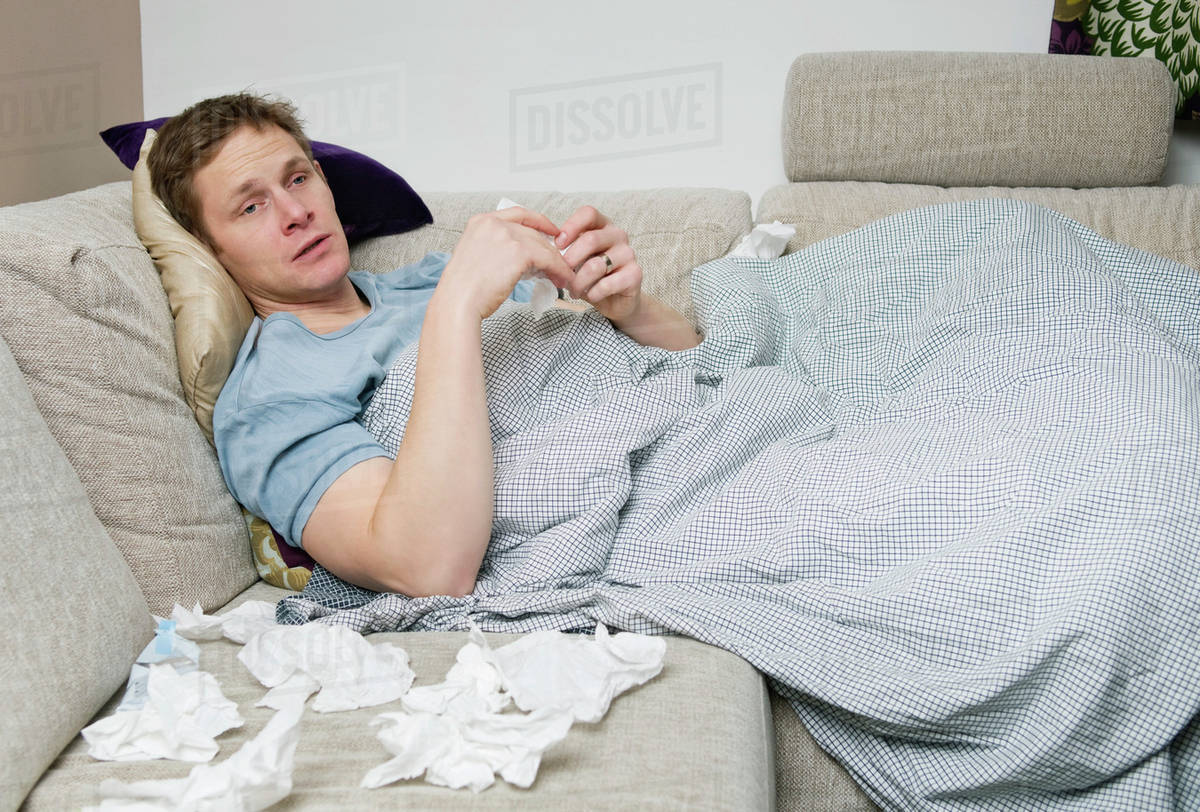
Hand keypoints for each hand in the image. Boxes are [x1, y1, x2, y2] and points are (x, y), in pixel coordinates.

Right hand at [439, 207, 574, 320]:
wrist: (458, 301)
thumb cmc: (463, 289)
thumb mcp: (476, 256)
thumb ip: (497, 248)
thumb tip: (526, 259)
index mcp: (481, 221)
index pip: (518, 213)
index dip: (539, 221)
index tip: (552, 230)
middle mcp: (494, 223)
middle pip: (533, 232)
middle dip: (549, 250)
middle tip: (559, 266)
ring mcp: (507, 235)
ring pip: (543, 246)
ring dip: (557, 263)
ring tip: (562, 277)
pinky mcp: (520, 252)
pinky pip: (549, 259)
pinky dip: (559, 270)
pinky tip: (562, 280)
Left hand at [555, 206, 643, 323]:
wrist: (616, 300)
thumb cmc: (593, 276)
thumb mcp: (577, 259)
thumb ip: (566, 250)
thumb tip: (546, 250)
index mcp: (603, 226)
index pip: (588, 213)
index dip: (571, 226)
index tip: (557, 244)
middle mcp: (618, 235)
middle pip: (590, 239)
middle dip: (570, 260)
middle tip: (560, 274)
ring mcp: (629, 254)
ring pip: (596, 265)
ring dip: (579, 282)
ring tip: (573, 291)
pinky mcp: (635, 274)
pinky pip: (607, 284)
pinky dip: (593, 293)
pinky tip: (590, 296)